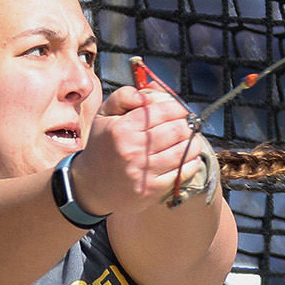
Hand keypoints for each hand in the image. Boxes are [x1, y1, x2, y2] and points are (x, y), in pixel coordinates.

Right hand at [71, 85, 210, 217]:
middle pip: (178, 130)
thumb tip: (149, 95)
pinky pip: (183, 172)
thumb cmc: (102, 146)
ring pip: (184, 151)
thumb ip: (124, 96)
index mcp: (122, 129)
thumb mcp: (104, 115)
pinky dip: (191, 162)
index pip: (162, 110)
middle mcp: (133, 150)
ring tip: (190, 139)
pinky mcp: (152, 190)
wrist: (91, 186)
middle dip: (188, 124)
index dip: (178, 107)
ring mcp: (144, 172)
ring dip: (193, 142)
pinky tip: (187, 157)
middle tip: (188, 124)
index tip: (180, 110)